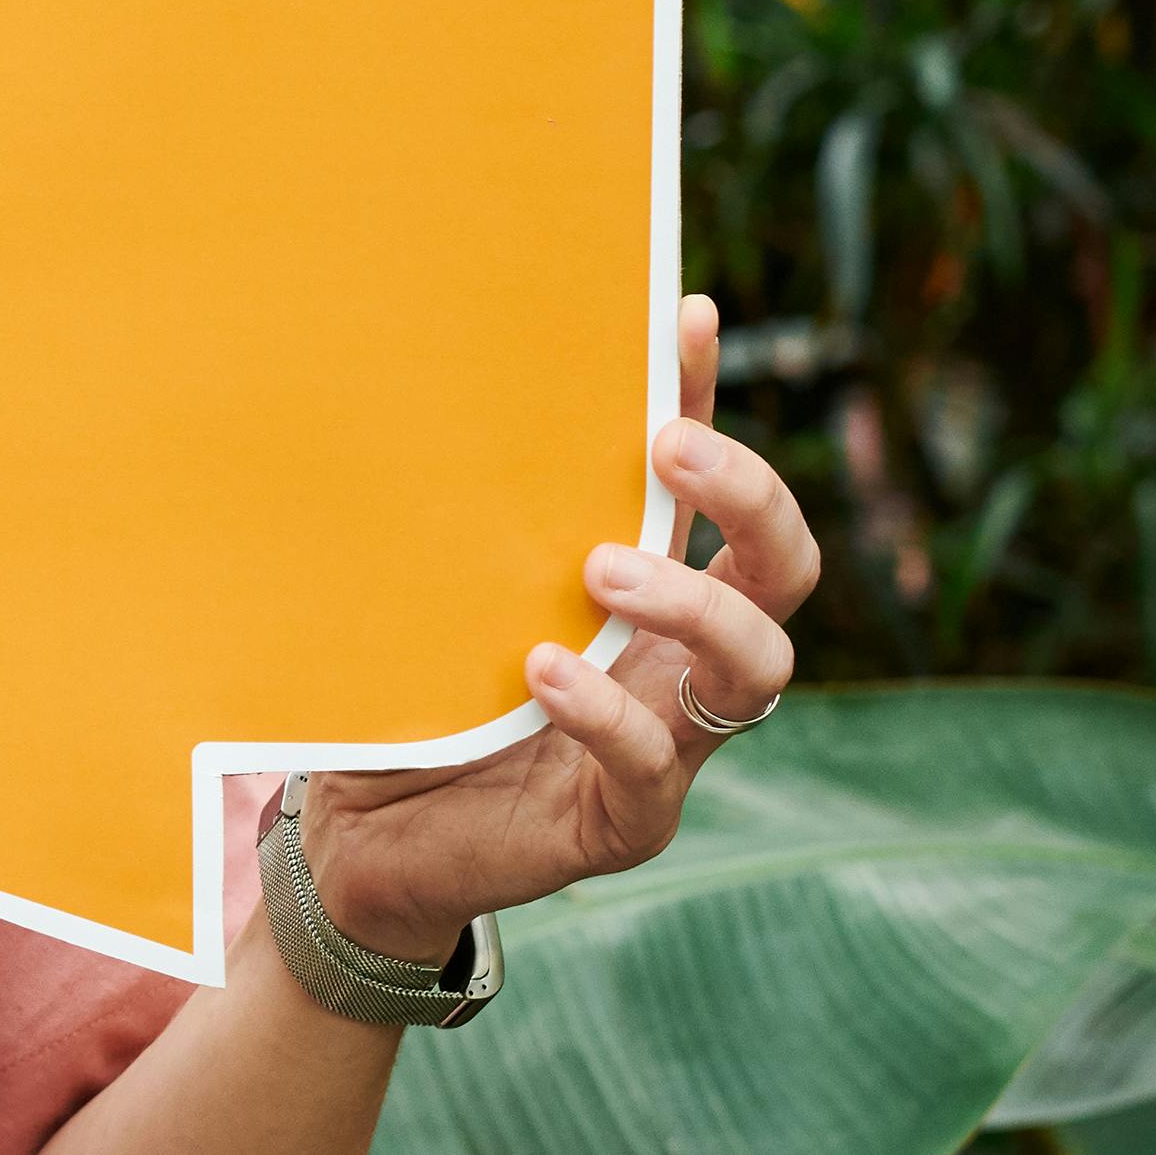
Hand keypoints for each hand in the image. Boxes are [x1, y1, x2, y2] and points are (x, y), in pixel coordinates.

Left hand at [296, 296, 821, 969]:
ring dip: (693, 603)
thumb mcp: (452, 591)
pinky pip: (651, 765)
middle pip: (788, 569)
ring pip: (757, 666)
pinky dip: (606, 713)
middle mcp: (684, 661)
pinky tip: (545, 670)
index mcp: (657, 594)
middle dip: (751, 497)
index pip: (714, 487)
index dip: (713, 403)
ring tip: (602, 569)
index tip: (686, 319)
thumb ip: (481, 516)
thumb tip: (448, 380)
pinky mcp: (628, 819)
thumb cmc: (418, 697)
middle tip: (670, 450)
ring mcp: (672, 742)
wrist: (366, 835)